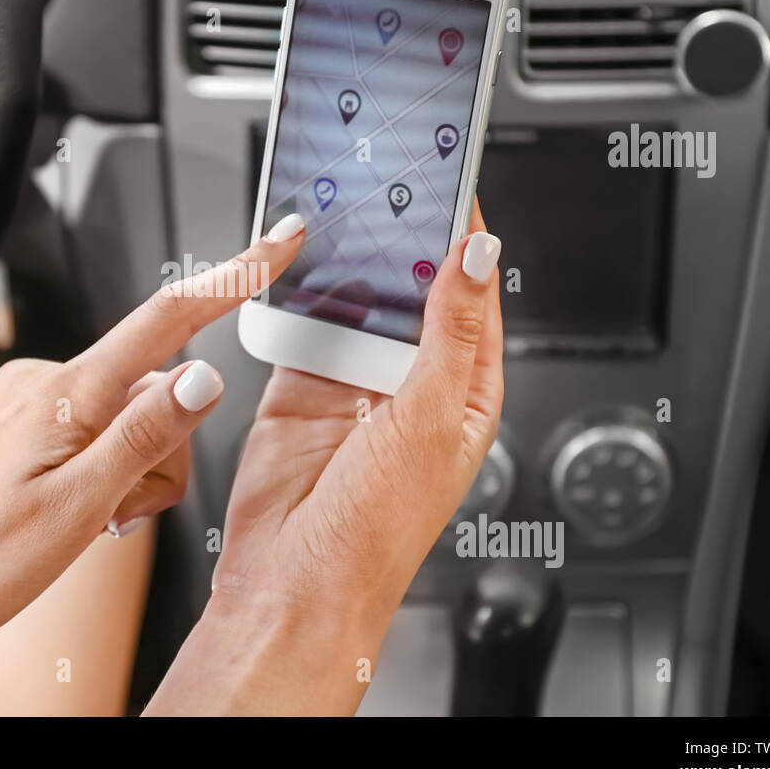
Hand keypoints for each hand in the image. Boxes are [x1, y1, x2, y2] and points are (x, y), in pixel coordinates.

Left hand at [0, 215, 307, 681]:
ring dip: (128, 475)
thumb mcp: (75, 510)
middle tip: (117, 515)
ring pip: (126, 420)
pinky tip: (70, 514)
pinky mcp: (17, 424)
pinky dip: (100, 474)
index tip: (280, 240)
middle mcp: (46, 382)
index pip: (170, 318)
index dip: (236, 275)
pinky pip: (90, 433)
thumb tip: (202, 377)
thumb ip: (144, 438)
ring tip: (86, 523)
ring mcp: (28, 401)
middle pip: (156, 392)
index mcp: (66, 394)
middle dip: (161, 455)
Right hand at [147, 203, 502, 714]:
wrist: (293, 587)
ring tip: (346, 208)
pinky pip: (305, 320)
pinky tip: (299, 260)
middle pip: (413, 288)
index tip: (455, 182)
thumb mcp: (429, 421)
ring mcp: (354, 382)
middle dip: (403, 240)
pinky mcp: (301, 383)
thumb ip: (448, 333)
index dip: (468, 239)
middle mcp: (411, 384)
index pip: (474, 295)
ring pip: (358, 299)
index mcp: (463, 394)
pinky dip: (300, 291)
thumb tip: (476, 256)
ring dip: (352, 261)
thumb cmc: (375, 533)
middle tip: (390, 181)